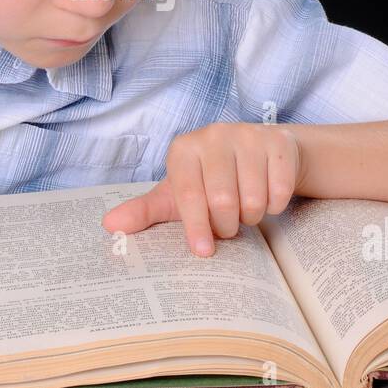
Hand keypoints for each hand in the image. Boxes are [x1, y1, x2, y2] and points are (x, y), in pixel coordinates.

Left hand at [100, 122, 302, 256]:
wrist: (260, 153)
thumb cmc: (211, 179)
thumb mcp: (177, 194)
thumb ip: (144, 211)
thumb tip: (108, 224)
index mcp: (184, 149)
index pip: (188, 195)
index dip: (196, 227)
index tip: (203, 252)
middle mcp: (214, 135)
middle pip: (222, 201)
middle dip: (227, 225)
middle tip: (228, 226)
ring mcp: (249, 135)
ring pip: (253, 199)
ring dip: (252, 217)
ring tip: (246, 211)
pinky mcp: (279, 142)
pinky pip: (279, 191)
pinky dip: (275, 206)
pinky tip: (268, 198)